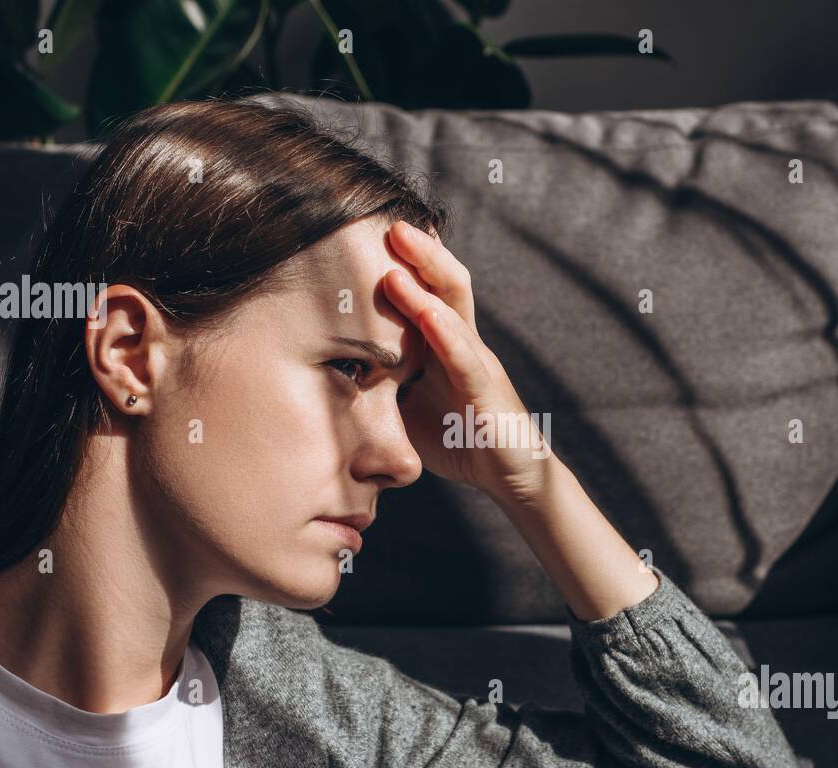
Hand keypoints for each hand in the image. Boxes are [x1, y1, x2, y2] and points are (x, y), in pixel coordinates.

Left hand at [383, 220, 554, 502]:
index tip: (372, 229)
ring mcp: (479, 364)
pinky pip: (467, 360)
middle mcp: (464, 344)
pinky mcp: (488, 394)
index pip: (426, 290)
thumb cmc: (457, 437)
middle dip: (419, 252)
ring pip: (456, 312)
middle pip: (446, 284)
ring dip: (427, 284)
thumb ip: (379, 378)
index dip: (406, 260)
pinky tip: (429, 316)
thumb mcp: (407, 402)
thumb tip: (326, 363)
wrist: (511, 475)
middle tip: (387, 222)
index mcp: (443, 344)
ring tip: (398, 259)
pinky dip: (447, 335)